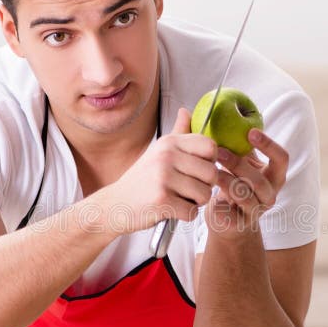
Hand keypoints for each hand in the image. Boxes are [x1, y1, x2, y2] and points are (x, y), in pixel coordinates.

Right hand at [100, 109, 218, 233]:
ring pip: (204, 194)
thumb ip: (177, 132)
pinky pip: (192, 212)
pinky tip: (172, 209)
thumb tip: (185, 111)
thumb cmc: (141, 180)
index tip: (198, 169)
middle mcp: (167, 156)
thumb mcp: (158, 150)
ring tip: (179, 198)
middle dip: (205, 186)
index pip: (210, 147)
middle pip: (212, 173)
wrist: (116, 203)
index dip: (210, 162)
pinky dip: (185, 215)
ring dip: (196, 202)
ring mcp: (163, 177)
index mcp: (169, 143)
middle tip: (189, 189)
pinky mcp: (162, 200)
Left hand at [206, 128, 287, 238]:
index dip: (269, 145)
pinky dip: (220, 197)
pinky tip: (208, 189)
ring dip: (226, 180)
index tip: (251, 132)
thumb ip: (233, 144)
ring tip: (210, 169)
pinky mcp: (243, 222)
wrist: (227, 220)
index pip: (282, 158)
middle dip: (238, 164)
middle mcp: (270, 193)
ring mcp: (258, 210)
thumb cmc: (233, 186)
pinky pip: (233, 209)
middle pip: (260, 179)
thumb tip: (203, 113)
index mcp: (274, 175)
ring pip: (246, 194)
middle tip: (218, 151)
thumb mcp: (237, 164)